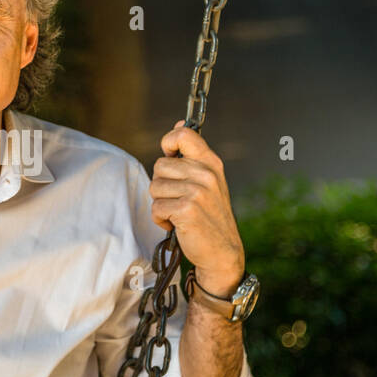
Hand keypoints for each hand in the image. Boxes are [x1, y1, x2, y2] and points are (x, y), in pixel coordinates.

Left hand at [150, 120, 244, 298]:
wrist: (222, 252)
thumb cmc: (209, 216)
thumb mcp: (207, 181)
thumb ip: (192, 155)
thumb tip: (179, 124)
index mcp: (211, 162)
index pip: (183, 135)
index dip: (168, 143)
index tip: (170, 157)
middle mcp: (206, 173)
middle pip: (160, 165)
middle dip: (162, 185)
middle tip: (178, 199)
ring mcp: (198, 191)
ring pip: (154, 186)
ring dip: (160, 203)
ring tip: (178, 213)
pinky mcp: (187, 209)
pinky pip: (156, 207)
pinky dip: (160, 219)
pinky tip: (176, 225)